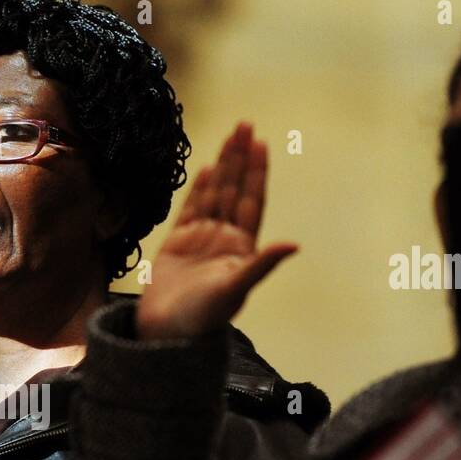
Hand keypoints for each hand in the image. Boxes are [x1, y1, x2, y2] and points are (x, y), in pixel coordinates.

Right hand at [136, 122, 296, 340]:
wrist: (167, 334)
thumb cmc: (204, 317)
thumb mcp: (235, 288)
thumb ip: (262, 264)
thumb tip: (293, 245)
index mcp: (241, 246)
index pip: (251, 200)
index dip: (256, 172)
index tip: (260, 143)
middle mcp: (224, 238)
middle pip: (234, 189)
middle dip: (239, 158)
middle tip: (245, 125)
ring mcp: (201, 239)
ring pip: (214, 194)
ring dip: (222, 166)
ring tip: (229, 137)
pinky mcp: (177, 244)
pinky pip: (190, 208)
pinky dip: (198, 189)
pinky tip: (205, 169)